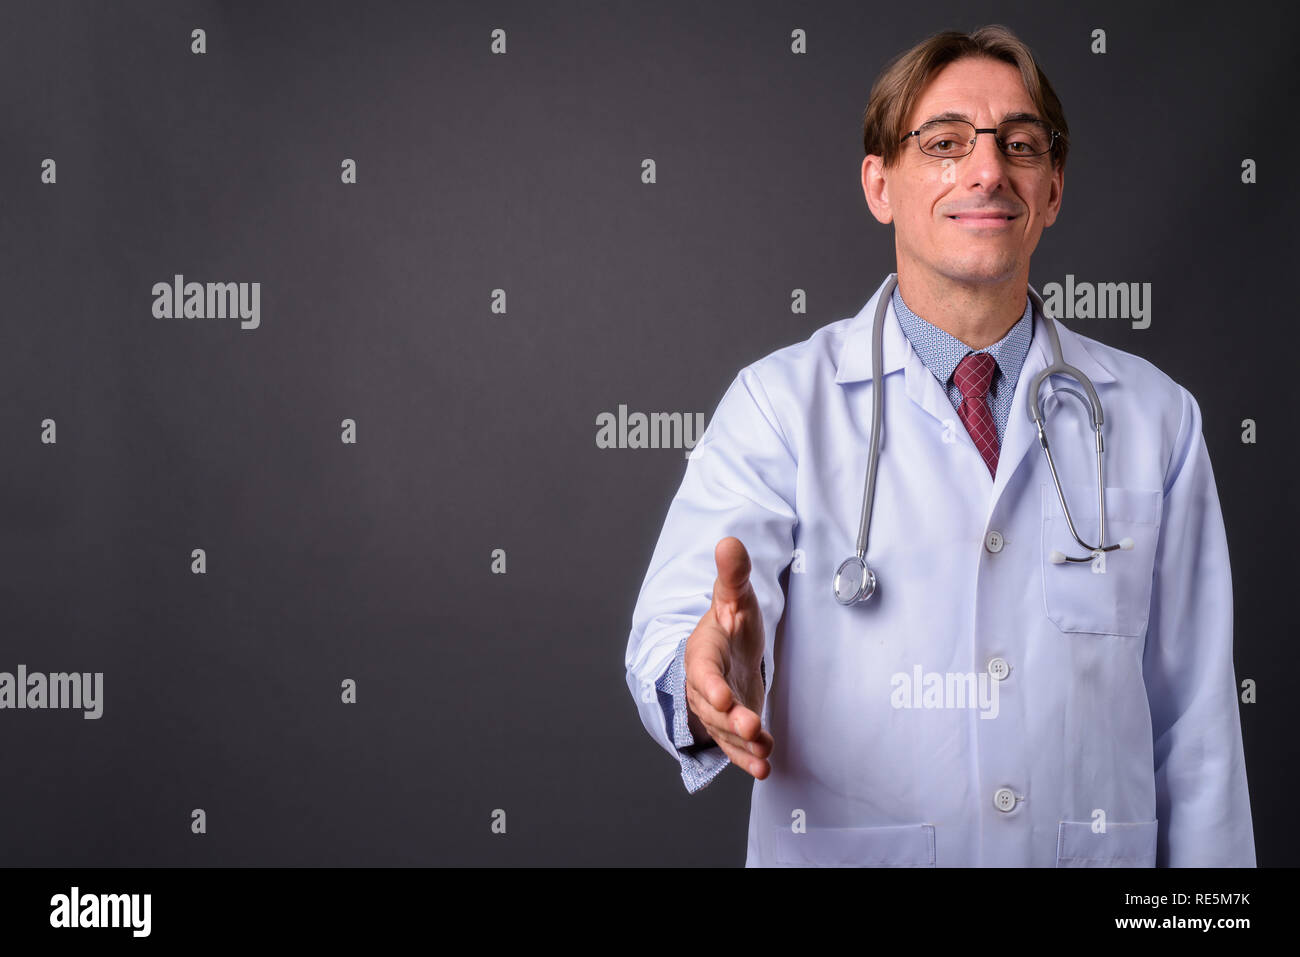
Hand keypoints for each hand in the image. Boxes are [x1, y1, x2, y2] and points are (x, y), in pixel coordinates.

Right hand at [684, 536, 773, 778]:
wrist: (725, 648)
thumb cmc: (730, 622)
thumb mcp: (734, 596)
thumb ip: (732, 574)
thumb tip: (729, 542)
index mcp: (702, 653)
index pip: (702, 672)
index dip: (712, 686)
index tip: (724, 698)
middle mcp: (706, 684)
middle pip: (713, 707)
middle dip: (732, 721)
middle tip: (752, 728)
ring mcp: (718, 708)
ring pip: (725, 730)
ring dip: (743, 743)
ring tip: (763, 753)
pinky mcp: (731, 724)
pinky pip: (735, 745)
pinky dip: (746, 757)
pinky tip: (763, 766)